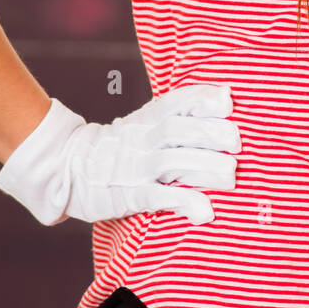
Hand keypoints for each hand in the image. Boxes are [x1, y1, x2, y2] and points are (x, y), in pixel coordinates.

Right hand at [0, 84, 240, 225]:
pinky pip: (157, 197)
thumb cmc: (123, 145)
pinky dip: (183, 202)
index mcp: (149, 117)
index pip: (178, 101)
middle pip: (180, 129)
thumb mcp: (146, 122)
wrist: (71, 167)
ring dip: (204, 167)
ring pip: (172, 161)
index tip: (228, 102)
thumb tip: (226, 96)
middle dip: (210, 133)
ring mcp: (135, 166)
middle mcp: (143, 137)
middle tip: (237, 143)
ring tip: (230, 176)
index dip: (203, 99)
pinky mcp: (129, 195)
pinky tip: (205, 211)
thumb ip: (179, 114)